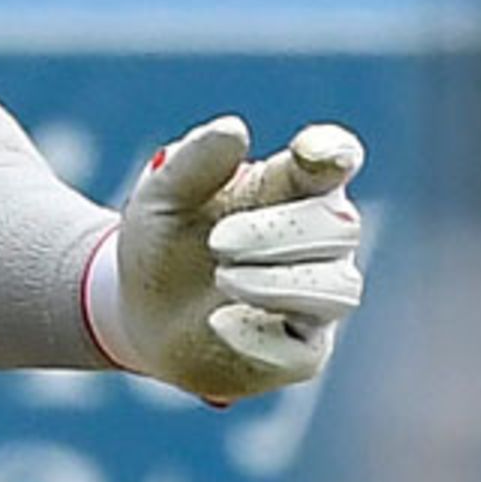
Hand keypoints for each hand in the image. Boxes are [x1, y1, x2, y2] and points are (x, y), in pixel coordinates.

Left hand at [84, 115, 366, 402]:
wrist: (140, 314)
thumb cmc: (163, 240)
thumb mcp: (161, 196)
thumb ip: (195, 161)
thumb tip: (235, 129)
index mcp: (291, 185)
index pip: (334, 159)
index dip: (334, 152)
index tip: (314, 152)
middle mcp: (320, 240)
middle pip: (340, 226)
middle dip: (278, 233)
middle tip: (217, 242)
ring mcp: (318, 298)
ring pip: (339, 287)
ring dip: (278, 282)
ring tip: (223, 279)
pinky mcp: (303, 352)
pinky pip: (303, 348)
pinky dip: (261, 334)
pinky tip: (219, 322)